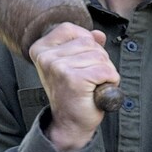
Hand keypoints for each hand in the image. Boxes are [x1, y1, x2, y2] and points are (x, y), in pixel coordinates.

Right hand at [29, 23, 118, 151]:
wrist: (70, 123)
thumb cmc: (73, 94)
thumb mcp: (75, 64)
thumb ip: (85, 46)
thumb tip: (98, 34)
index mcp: (41, 49)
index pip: (71, 29)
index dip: (86, 42)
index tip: (82, 62)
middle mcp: (46, 56)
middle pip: (90, 43)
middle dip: (100, 60)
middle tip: (89, 79)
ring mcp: (58, 67)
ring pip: (101, 57)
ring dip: (106, 72)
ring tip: (92, 85)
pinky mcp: (74, 79)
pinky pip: (106, 71)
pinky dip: (111, 81)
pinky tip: (97, 91)